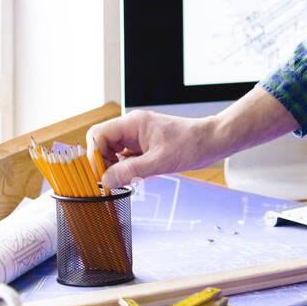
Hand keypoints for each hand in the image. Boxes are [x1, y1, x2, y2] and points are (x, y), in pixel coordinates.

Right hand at [86, 109, 225, 188]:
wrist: (212, 142)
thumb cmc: (191, 144)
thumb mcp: (160, 162)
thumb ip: (130, 171)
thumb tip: (105, 181)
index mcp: (133, 123)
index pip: (98, 134)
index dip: (94, 155)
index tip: (100, 174)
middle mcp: (132, 129)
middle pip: (103, 145)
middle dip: (104, 164)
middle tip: (112, 182)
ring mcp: (138, 138)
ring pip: (113, 154)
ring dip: (116, 169)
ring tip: (128, 180)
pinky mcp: (145, 148)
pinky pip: (127, 159)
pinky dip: (128, 170)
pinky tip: (139, 178)